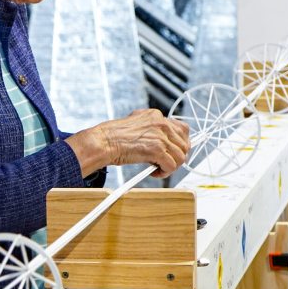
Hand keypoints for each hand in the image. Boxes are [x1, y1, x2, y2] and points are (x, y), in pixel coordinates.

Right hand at [66, 108, 190, 176]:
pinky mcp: (157, 150)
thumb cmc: (114, 136)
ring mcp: (160, 136)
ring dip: (171, 166)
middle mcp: (161, 123)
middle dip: (177, 156)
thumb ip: (150, 128)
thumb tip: (162, 140)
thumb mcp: (135, 124)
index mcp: (156, 116)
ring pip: (180, 156)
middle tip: (167, 163)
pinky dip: (164, 172)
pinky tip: (154, 172)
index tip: (175, 151)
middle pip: (184, 144)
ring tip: (159, 169)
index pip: (182, 129)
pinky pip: (171, 165)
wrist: (103, 141)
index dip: (180, 143)